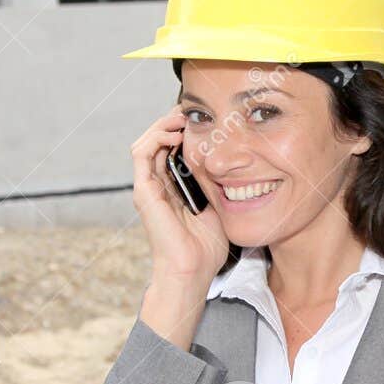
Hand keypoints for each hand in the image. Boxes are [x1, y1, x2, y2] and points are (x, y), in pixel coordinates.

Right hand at [130, 108, 227, 288]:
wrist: (192, 271)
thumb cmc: (207, 248)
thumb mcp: (220, 208)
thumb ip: (221, 187)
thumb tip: (242, 169)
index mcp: (174, 188)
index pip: (173, 149)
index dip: (185, 131)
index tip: (206, 119)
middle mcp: (158, 185)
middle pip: (158, 141)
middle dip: (173, 122)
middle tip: (193, 112)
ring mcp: (148, 187)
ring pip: (147, 141)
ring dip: (164, 125)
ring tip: (183, 118)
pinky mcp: (144, 191)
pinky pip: (142, 153)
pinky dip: (157, 137)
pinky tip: (176, 134)